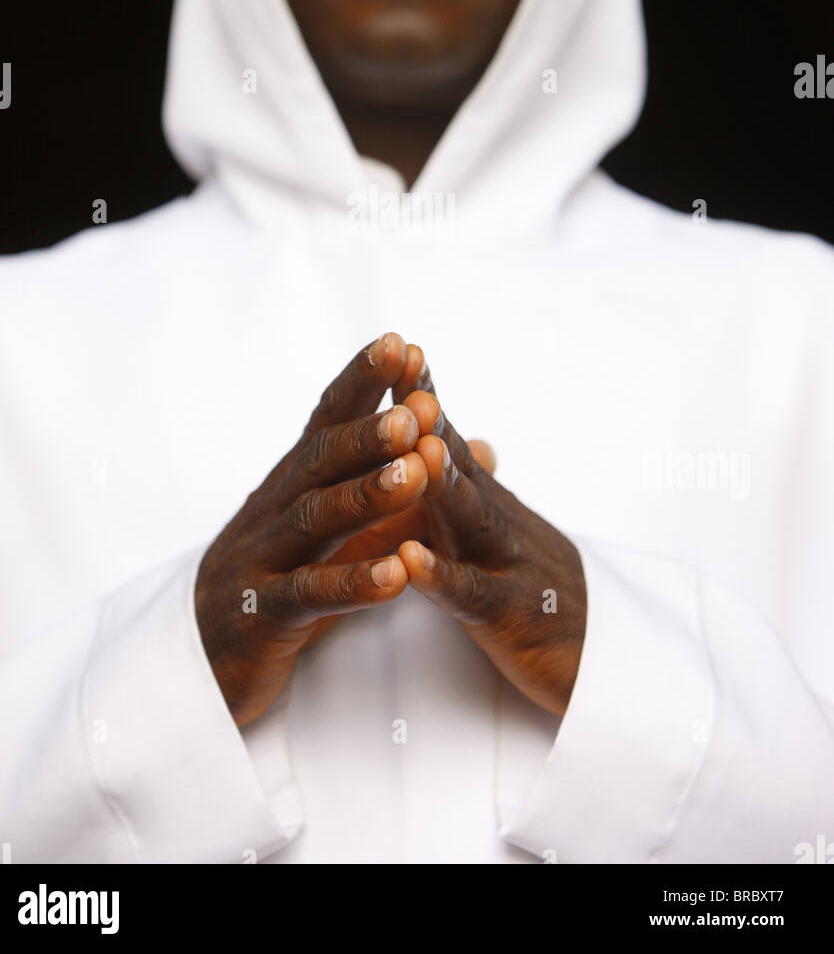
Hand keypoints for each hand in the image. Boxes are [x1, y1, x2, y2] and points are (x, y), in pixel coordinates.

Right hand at [194, 333, 426, 726]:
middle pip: (322, 461)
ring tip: (414, 475)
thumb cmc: (288, 576)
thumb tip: (488, 449)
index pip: (329, 420)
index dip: (360, 382)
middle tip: (414, 410)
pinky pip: (309, 595)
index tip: (397, 343)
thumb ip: (414, 489)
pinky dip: (353, 583)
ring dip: (366, 495)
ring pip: (316, 520)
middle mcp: (277, 508)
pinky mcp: (263, 614)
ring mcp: (264, 558)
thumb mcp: (354, 528)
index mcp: (298, 481)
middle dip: (369, 432)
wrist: (202, 654)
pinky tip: (397, 576)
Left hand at [395, 347, 586, 717]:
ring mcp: (503, 563)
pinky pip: (469, 595)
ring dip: (442, 481)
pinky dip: (439, 576)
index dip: (419, 393)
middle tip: (403, 366)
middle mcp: (492, 519)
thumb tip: (438, 433)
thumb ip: (465, 485)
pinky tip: (409, 559)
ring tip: (418, 446)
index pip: (445, 436)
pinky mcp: (507, 617)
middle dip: (426, 415)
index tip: (394, 346)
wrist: (606, 654)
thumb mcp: (496, 528)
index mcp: (481, 500)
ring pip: (469, 517)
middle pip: (456, 460)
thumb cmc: (536, 587)